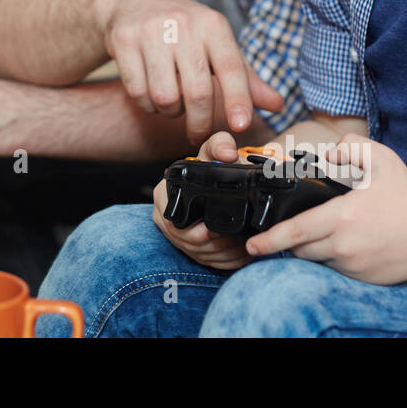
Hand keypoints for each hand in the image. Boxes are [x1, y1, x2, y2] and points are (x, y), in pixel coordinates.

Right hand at [96, 0, 283, 144]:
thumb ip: (246, 78)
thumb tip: (278, 105)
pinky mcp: (123, 40)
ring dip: (170, 112)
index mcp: (213, 24)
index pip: (231, 66)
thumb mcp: (217, 45)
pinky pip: (138, 93)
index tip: (241, 125)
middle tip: (199, 133)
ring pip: (165, 97)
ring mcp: (150, 31)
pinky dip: (147, 105)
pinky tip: (151, 95)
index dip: (237, 98)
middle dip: (200, 122)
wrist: (133, 3)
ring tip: (173, 103)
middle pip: (197, 91)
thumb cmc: (184, 31)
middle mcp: (183, 24)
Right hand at [151, 131, 253, 270]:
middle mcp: (163, 217)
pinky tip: (243, 253)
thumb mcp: (212, 152)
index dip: (195, 231)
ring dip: (223, 255)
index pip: (172, 224)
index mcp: (162, 195)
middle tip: (237, 240)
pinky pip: (207, 262)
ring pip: (199, 255)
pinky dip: (227, 261)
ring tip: (244, 246)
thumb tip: (227, 154)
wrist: (216, 178)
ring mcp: (175, 235)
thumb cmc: (212, 165)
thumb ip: (219, 145)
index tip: (215, 230)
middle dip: (214, 246)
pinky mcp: (189, 248)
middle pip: (187, 243)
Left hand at [244, 133, 406, 284]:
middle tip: (296, 227)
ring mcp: (355, 267)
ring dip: (315, 249)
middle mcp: (345, 246)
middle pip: (300, 250)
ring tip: (329, 231)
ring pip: (318, 261)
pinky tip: (348, 243)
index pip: (295, 233)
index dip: (269, 240)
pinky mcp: (366, 280)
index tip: (252, 245)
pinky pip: (338, 271)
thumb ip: (350, 146)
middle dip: (292, 240)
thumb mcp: (380, 158)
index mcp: (342, 217)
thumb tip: (329, 153)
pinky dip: (335, 259)